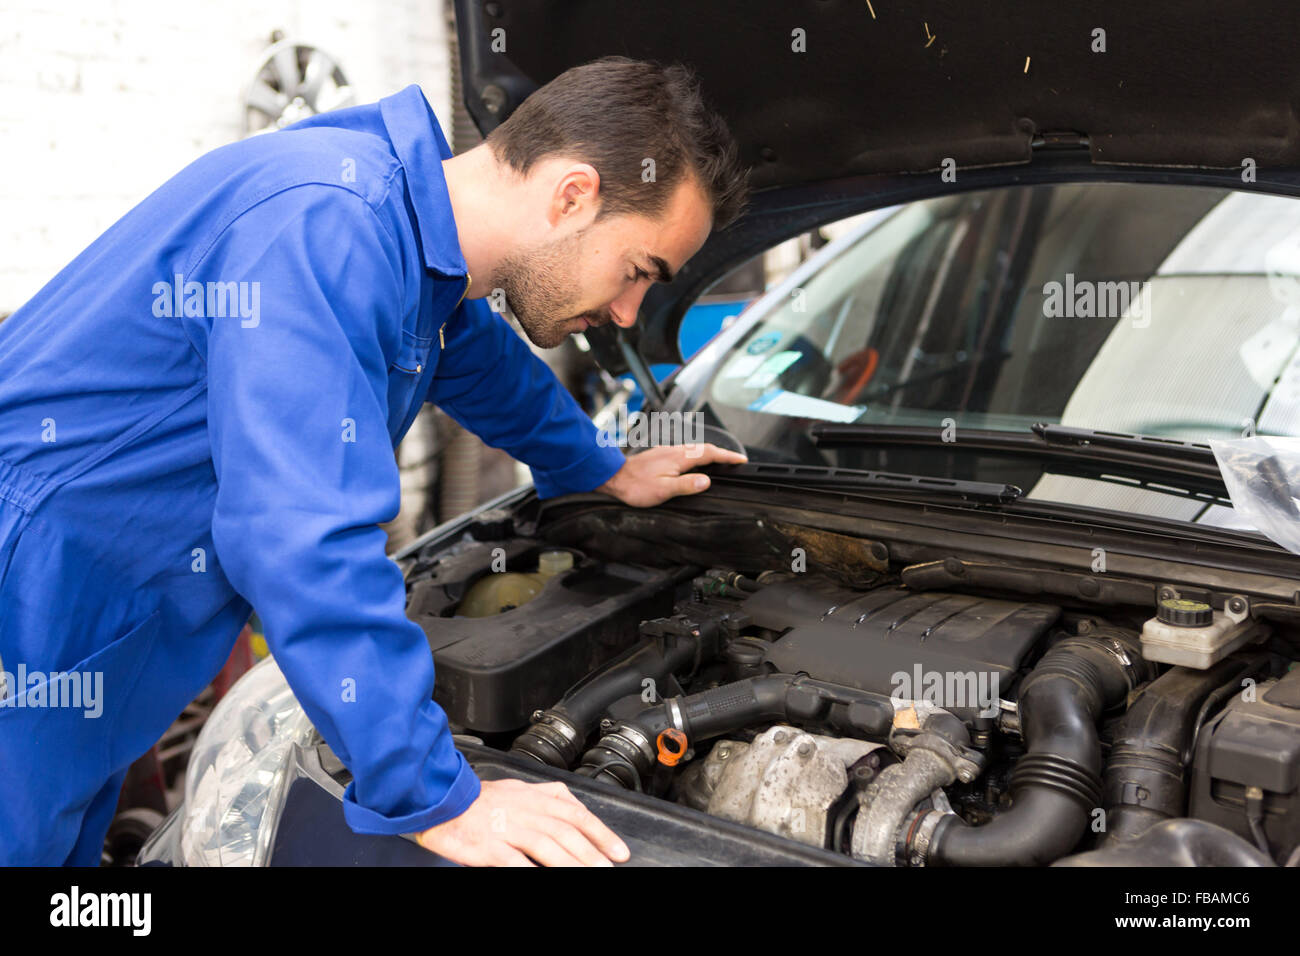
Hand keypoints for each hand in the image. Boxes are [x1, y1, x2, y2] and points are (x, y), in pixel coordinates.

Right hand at [413, 778, 629, 866]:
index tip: (618, 851)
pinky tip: (542, 876)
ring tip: (588, 875)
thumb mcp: (519, 788)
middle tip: (608, 868)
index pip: (577, 814)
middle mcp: (525, 811)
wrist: (443, 800)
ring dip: (571, 863)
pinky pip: (514, 861)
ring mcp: (507, 828)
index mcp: (535, 797)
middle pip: (566, 832)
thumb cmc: (480, 799)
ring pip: (547, 846)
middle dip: (592, 853)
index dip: (601, 833)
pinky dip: (530, 869)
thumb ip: (549, 795)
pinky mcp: (489, 846)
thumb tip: (574, 804)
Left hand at [597, 443, 747, 506]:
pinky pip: (685, 451)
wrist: (615, 477)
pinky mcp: (661, 454)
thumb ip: (686, 485)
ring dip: (710, 453)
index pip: (710, 454)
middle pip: (705, 448)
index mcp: (679, 458)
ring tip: (720, 460)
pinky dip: (697, 454)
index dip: (727, 457)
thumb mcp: (663, 490)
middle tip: (735, 460)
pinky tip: (695, 462)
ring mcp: (667, 451)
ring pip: (695, 448)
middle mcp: (675, 451)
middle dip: (722, 453)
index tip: (741, 460)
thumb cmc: (636, 486)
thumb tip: (707, 481)